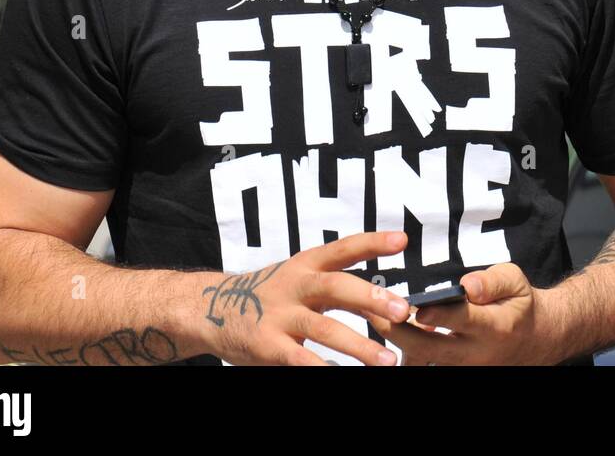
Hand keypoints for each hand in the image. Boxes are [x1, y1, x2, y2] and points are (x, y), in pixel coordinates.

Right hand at [196, 231, 412, 365]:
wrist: (211, 309)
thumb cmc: (272, 294)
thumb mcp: (300, 279)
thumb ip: (338, 286)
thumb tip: (386, 302)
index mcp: (307, 264)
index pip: (344, 248)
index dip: (372, 242)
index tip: (402, 241)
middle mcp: (295, 285)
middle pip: (337, 286)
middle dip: (371, 298)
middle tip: (402, 310)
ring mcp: (280, 315)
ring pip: (324, 329)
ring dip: (359, 345)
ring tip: (387, 360)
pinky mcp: (267, 344)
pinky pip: (299, 358)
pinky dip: (322, 367)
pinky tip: (341, 374)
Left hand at [366, 263, 566, 364]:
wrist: (533, 339)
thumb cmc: (518, 304)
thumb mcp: (514, 282)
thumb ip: (492, 281)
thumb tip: (468, 284)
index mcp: (495, 325)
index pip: (463, 320)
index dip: (439, 315)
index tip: (416, 308)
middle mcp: (477, 352)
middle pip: (432, 348)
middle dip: (400, 333)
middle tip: (374, 313)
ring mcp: (464, 367)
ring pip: (424, 362)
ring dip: (399, 344)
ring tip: (376, 322)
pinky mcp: (456, 371)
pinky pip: (426, 366)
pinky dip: (408, 354)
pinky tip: (393, 335)